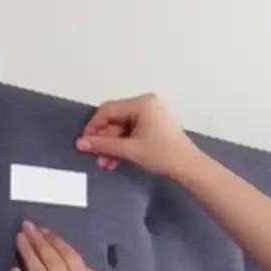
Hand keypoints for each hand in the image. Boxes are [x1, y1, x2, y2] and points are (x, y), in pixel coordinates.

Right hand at [75, 93, 203, 177]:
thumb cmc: (163, 155)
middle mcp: (148, 103)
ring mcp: (153, 114)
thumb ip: (104, 145)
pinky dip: (124, 145)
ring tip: (105, 163)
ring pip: (124, 128)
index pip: (109, 109)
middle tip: (95, 155)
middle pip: (116, 119)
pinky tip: (115, 160)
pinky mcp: (156, 125)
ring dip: (113, 145)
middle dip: (105, 139)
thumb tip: (81, 143)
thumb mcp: (130, 149)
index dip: (94, 126)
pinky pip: (133, 131)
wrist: (189, 167)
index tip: (84, 142)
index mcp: (143, 103)